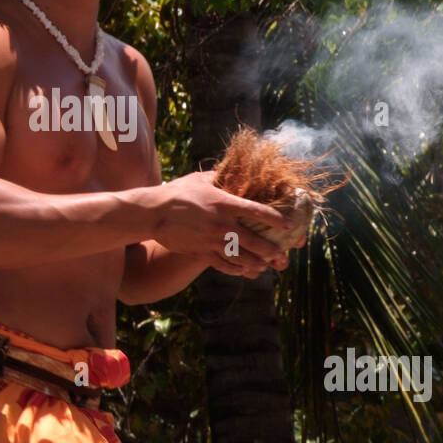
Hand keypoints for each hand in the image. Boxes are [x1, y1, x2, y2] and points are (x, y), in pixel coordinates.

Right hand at [154, 169, 294, 274]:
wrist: (153, 213)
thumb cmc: (177, 193)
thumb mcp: (200, 180)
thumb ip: (220, 178)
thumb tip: (233, 171)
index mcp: (224, 202)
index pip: (257, 211)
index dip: (276, 219)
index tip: (289, 225)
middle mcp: (221, 223)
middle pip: (254, 241)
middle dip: (271, 251)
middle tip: (282, 256)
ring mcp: (211, 240)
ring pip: (241, 257)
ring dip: (257, 264)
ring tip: (266, 267)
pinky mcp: (201, 252)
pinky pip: (223, 265)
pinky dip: (236, 270)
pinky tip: (244, 271)